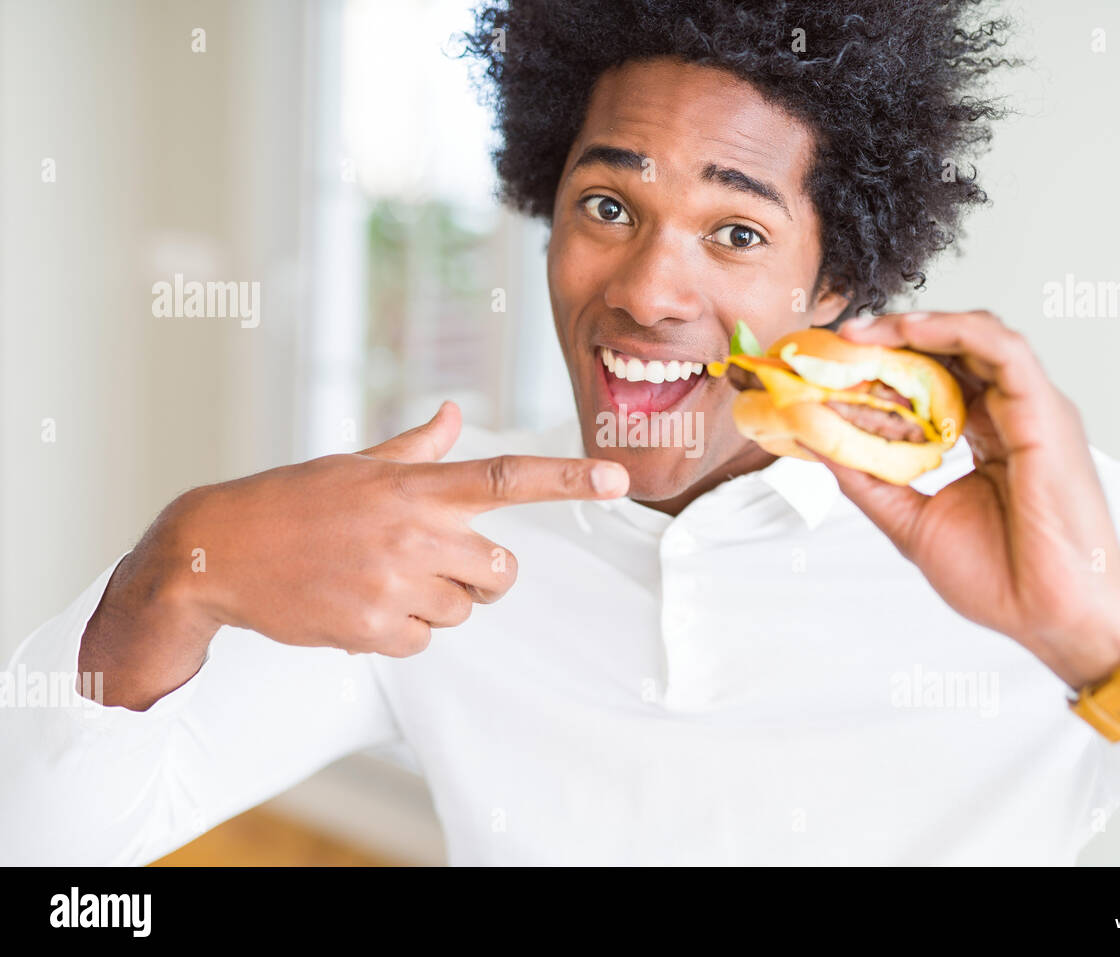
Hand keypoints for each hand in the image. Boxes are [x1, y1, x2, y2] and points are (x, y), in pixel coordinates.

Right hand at [156, 401, 628, 657]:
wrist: (219, 551)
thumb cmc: (293, 501)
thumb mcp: (357, 464)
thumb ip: (417, 447)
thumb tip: (452, 413)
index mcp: (416, 486)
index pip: (506, 476)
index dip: (567, 479)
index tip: (617, 478)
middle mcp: (415, 531)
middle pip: (502, 569)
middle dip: (483, 574)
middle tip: (436, 563)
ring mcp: (395, 581)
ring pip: (463, 610)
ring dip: (436, 603)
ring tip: (380, 580)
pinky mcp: (373, 627)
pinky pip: (423, 641)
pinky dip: (401, 631)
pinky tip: (360, 606)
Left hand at [808, 310, 1119, 688]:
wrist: (1051, 616)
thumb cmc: (1000, 579)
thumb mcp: (912, 522)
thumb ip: (869, 480)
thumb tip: (816, 443)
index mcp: (986, 437)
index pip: (935, 380)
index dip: (885, 365)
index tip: (834, 364)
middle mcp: (1010, 415)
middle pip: (951, 351)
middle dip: (892, 337)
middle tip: (839, 338)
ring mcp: (1031, 410)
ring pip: (975, 337)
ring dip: (915, 326)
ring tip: (861, 332)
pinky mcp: (1046, 413)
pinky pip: (1002, 350)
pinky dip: (954, 330)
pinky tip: (909, 330)